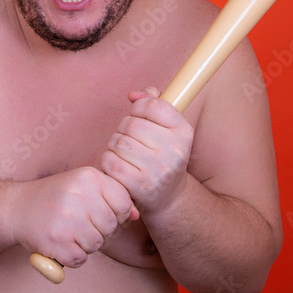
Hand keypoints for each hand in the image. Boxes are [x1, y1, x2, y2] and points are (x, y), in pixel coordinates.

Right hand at [11, 167, 137, 268]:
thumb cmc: (55, 198)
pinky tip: (59, 243)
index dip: (117, 214)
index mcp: (88, 176)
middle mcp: (78, 193)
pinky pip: (80, 259)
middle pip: (111, 226)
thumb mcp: (84, 187)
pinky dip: (71, 257)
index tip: (99, 213)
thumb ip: (111, 197)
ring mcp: (66, 217)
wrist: (16, 207)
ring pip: (96, 244)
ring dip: (85, 245)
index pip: (123, 202)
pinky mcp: (56, 240)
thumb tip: (136, 216)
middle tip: (79, 225)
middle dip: (99, 232)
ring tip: (67, 232)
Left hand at [101, 87, 193, 214]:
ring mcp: (157, 169)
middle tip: (131, 140)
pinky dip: (108, 161)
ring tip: (126, 154)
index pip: (152, 105)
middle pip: (131, 123)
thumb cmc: (163, 156)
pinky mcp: (139, 185)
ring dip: (115, 145)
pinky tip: (119, 166)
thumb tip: (133, 94)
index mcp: (184, 132)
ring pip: (118, 141)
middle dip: (124, 128)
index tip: (139, 116)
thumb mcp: (167, 129)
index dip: (138, 107)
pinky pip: (110, 161)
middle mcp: (174, 151)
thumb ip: (153, 104)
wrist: (169, 197)